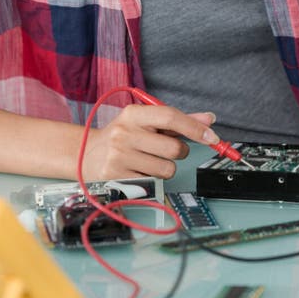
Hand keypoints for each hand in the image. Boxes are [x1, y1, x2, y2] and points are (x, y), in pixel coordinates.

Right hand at [81, 105, 218, 179]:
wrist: (86, 154)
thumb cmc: (124, 136)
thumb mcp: (146, 123)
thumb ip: (178, 121)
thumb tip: (209, 120)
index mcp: (133, 114)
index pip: (170, 117)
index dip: (194, 128)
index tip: (212, 137)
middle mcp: (125, 133)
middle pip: (173, 147)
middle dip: (179, 152)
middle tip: (167, 150)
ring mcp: (119, 156)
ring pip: (167, 169)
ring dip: (166, 168)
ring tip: (149, 161)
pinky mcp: (117, 177)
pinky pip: (153, 182)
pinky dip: (152, 179)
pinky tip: (137, 170)